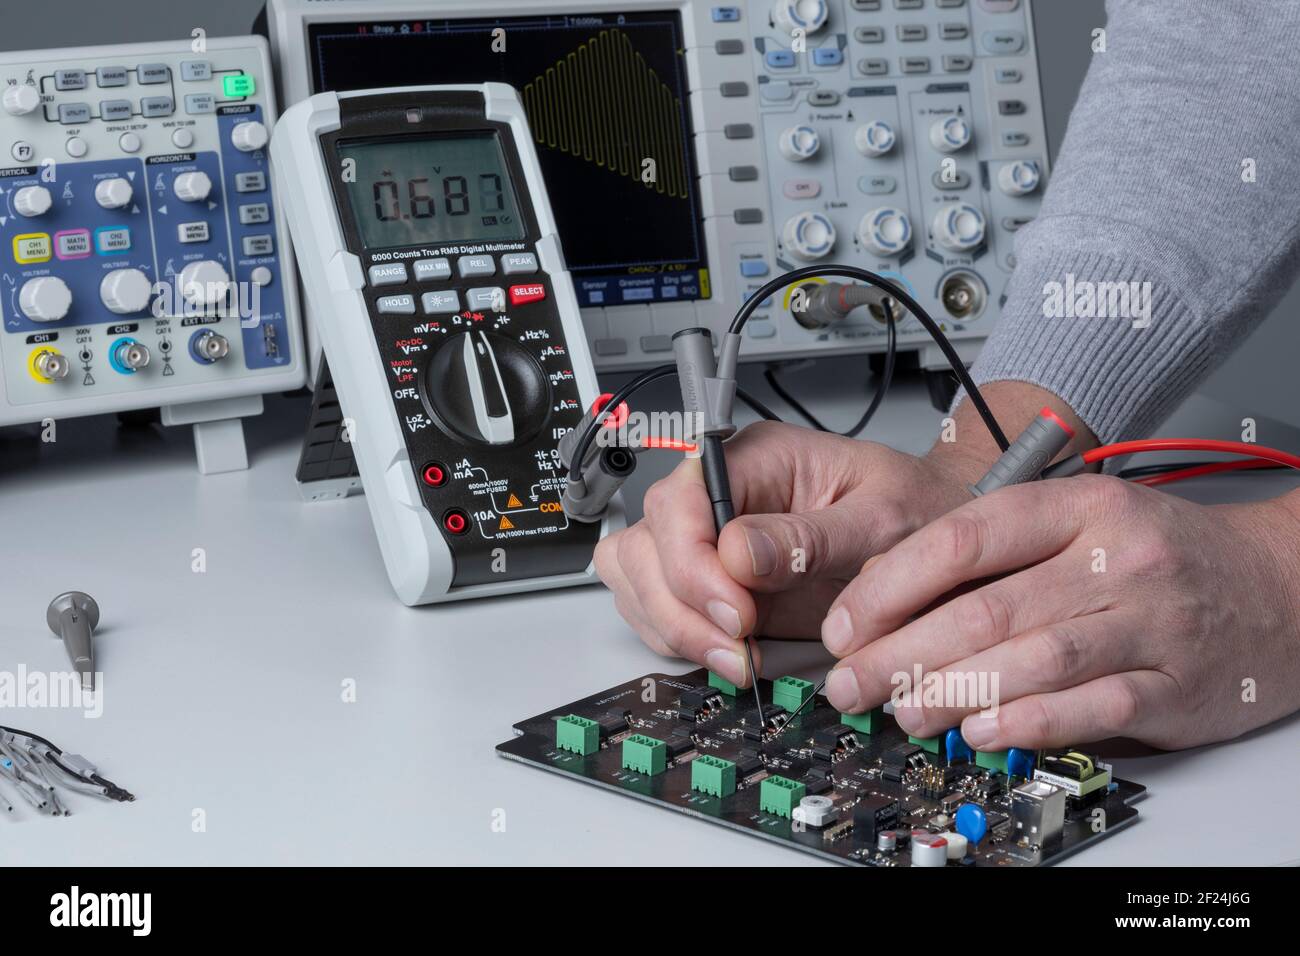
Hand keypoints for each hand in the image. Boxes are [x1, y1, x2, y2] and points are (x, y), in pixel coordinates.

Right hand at [594, 420, 978, 687]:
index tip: (737, 610)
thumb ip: (811, 538)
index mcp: (754, 458)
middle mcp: (719, 495)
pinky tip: (728, 655)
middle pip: (646, 544)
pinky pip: (657, 609)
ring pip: (637, 578)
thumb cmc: (914, 510)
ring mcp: (708, 541)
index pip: (679, 498)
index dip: (692, 561)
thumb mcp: (882, 516)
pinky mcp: (711, 584)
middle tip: (738, 647)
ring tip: (737, 660)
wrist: (936, 542)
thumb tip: (738, 554)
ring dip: (676, 629)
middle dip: (682, 607)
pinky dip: (680, 641)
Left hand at [821, 474, 1299, 749]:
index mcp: (1077, 507)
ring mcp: (1148, 621)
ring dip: (954, 690)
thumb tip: (889, 594)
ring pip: (1034, 657)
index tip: (845, 623)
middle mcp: (1113, 558)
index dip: (891, 585)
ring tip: (902, 710)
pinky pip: (1093, 705)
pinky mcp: (1175, 684)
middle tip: (851, 682)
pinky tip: (982, 731)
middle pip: (987, 607)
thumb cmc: (1157, 554)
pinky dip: (1030, 721)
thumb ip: (993, 553)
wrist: (1278, 584)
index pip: (963, 539)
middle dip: (901, 651)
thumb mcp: (1077, 523)